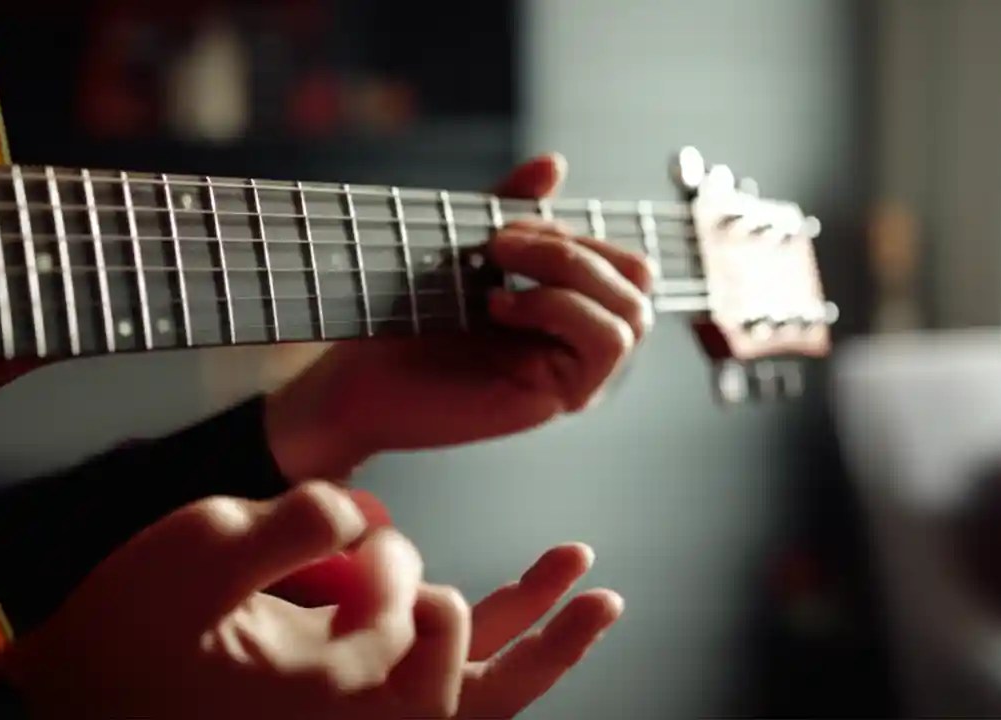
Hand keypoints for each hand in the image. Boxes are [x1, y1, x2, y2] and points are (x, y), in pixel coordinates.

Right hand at [0, 482, 620, 718]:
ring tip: (595, 595)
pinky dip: (482, 656)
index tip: (348, 548)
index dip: (401, 568)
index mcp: (340, 698)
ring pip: (475, 699)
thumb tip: (364, 515)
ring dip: (537, 645)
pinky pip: (433, 697)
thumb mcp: (198, 554)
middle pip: (492, 693)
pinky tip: (510, 613)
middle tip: (594, 583)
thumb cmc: (124, 636)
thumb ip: (293, 524)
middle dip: (539, 629)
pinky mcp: (337, 711)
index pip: (430, 624)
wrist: (70, 703)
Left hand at [264, 153, 655, 478]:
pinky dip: (558, 310)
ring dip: (568, 275)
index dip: (571, 232)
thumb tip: (554, 163)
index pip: (622, 260)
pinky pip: (605, 344)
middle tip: (499, 247)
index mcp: (570, 306)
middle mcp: (581, 341)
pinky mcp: (559, 397)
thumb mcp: (467, 250)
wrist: (360, 379)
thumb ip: (513, 210)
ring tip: (497, 276)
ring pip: (632, 314)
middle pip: (640, 279)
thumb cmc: (407, 319)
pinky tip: (500, 309)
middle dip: (572, 248)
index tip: (500, 230)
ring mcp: (575, 372)